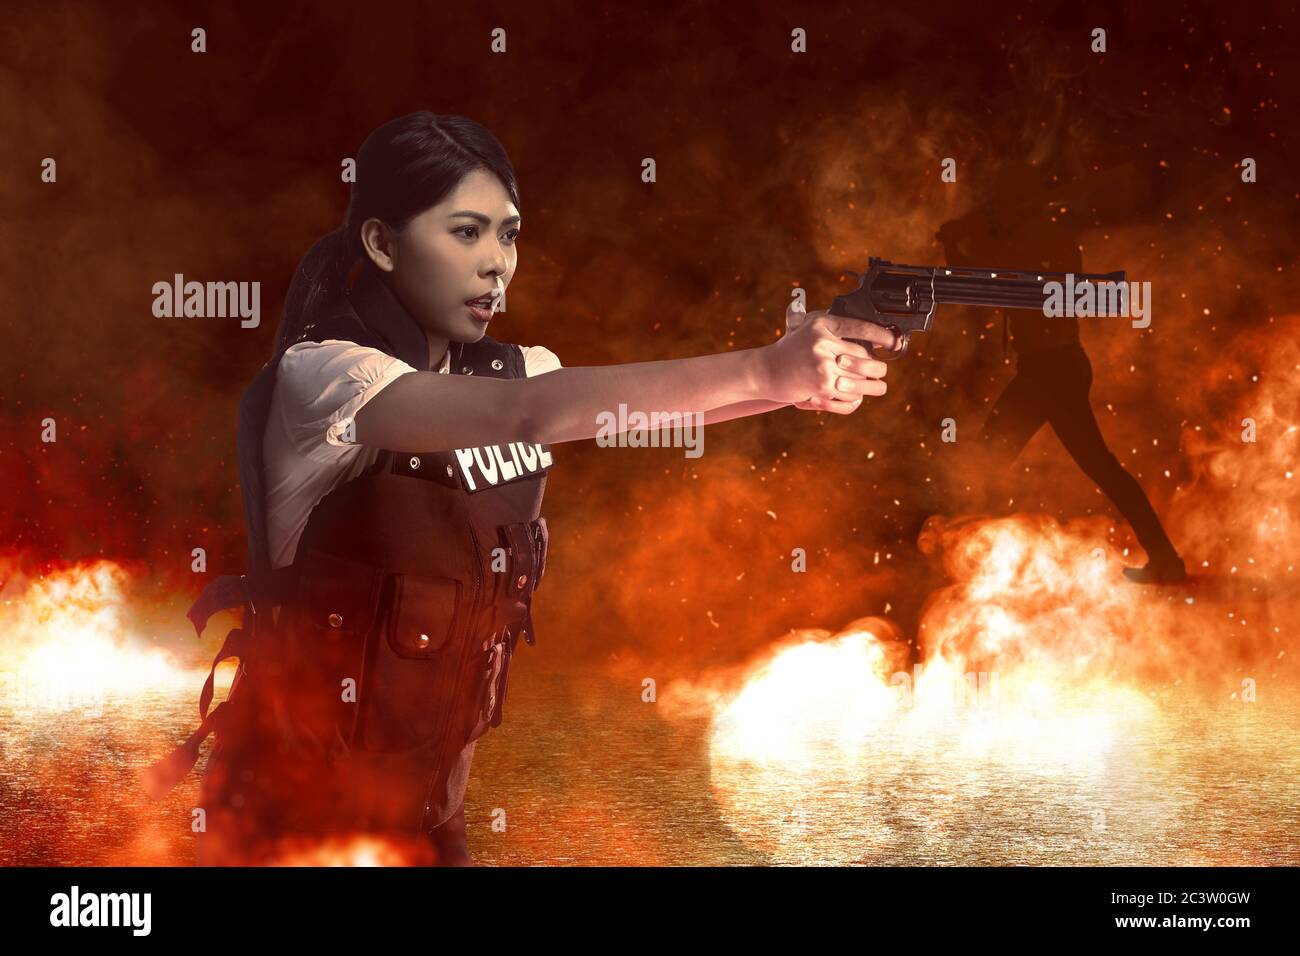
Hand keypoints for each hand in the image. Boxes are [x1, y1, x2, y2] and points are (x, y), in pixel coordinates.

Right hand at [763, 299, 897, 412]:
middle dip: (876, 367)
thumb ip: (831, 325)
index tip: (893, 341)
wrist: (764, 371)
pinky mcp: (821, 386)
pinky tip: (858, 396)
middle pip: (866, 358)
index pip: (861, 328)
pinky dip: (855, 398)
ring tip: (877, 385)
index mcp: (823, 324)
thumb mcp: (806, 327)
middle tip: (880, 370)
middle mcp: (824, 343)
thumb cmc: (788, 349)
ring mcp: (823, 366)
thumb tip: (863, 330)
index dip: (882, 335)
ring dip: (872, 385)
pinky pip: (849, 394)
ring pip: (862, 379)